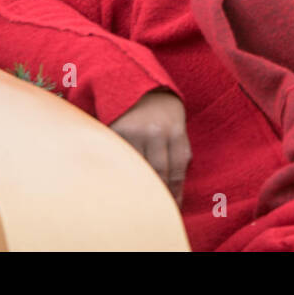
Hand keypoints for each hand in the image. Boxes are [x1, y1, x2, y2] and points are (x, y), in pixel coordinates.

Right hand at [109, 90, 190, 204]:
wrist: (138, 84)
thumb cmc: (163, 112)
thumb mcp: (178, 126)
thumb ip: (178, 152)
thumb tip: (177, 189)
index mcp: (176, 130)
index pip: (177, 170)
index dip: (175, 193)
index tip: (174, 207)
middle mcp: (156, 130)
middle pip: (158, 172)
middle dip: (159, 193)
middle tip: (156, 210)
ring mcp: (134, 131)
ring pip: (137, 167)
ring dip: (139, 186)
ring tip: (140, 200)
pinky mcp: (115, 131)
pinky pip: (120, 158)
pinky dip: (122, 172)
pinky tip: (123, 182)